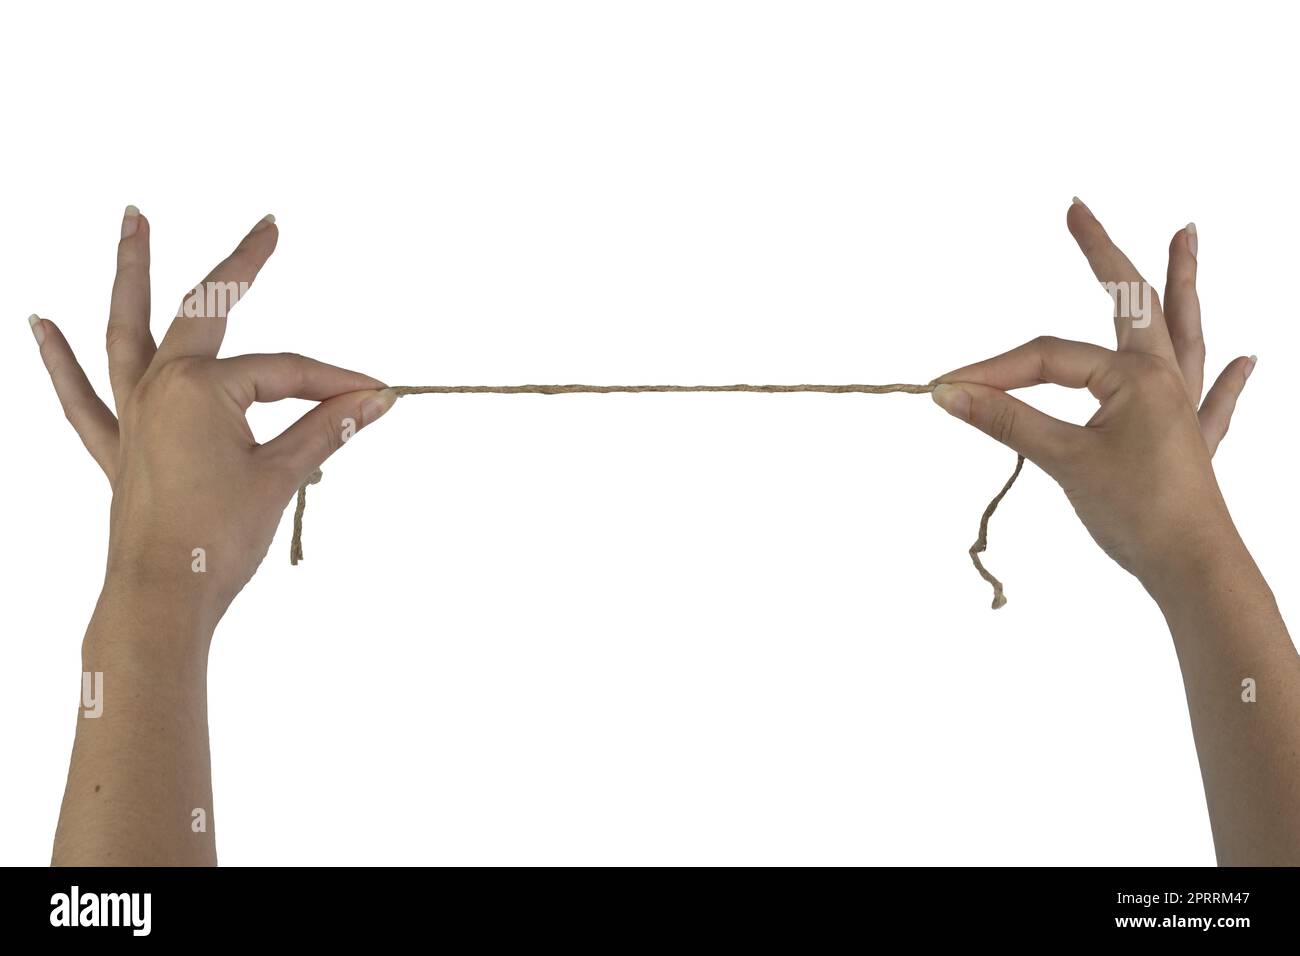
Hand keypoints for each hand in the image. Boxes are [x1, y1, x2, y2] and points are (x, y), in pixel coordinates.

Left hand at [29, 207, 393, 630]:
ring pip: (127, 331)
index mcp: (199, 389)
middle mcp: (158, 387)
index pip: (284, 372)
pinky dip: (59, 362)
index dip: (334, 383)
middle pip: (205, 310)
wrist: (161, 597)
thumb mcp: (282, 477)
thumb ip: (326, 428)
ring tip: (132, 219)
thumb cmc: (218, 539)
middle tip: (267, 227)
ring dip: (130, 273)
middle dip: (240, 265)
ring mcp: (131, 415)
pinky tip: (40, 325)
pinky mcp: (118, 448)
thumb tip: (375, 398)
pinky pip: (81, 398)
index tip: (376, 394)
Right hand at [931, 200, 1252, 596]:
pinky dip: (1226, 380)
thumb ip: (1006, 420)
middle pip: (1132, 301)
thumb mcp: (1064, 460)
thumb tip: (949, 392)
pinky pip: (1215, 402)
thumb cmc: (1138, 511)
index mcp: (1136, 376)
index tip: (945, 388)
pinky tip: (1245, 360)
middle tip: (1078, 210)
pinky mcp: (1191, 445)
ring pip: (1183, 333)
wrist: (1194, 569)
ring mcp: (1182, 409)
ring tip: (1187, 236)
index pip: (1046, 358)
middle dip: (1104, 253)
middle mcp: (1164, 379)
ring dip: (1183, 285)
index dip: (992, 371)